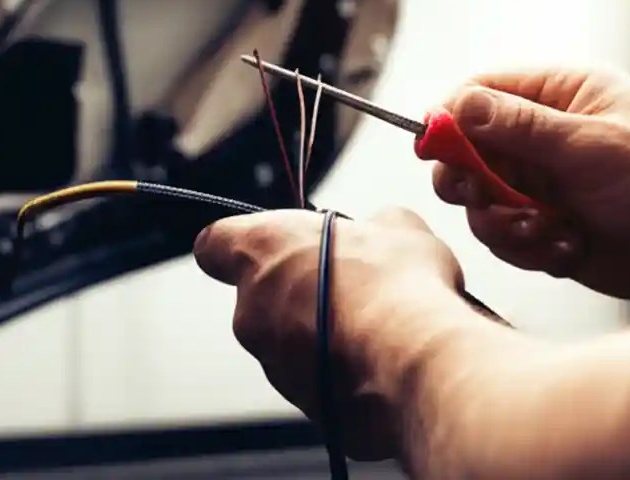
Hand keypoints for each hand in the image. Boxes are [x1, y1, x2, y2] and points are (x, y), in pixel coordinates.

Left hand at [193, 207, 468, 460]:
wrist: (414, 365)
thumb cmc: (395, 287)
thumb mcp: (397, 227)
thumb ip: (370, 224)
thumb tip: (379, 231)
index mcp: (261, 252)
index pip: (215, 245)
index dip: (245, 243)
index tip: (276, 242)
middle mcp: (252, 310)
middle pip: (262, 297)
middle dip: (303, 292)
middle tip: (354, 286)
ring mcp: (273, 364)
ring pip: (289, 343)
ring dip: (324, 334)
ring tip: (379, 327)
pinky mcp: (304, 406)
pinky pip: (317, 380)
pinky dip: (343, 371)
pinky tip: (384, 360)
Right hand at [432, 67, 629, 303]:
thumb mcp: (592, 146)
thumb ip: (521, 128)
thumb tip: (459, 106)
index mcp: (561, 95)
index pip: (482, 93)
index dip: (450, 119)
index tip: (432, 147)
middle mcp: (545, 137)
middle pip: (468, 150)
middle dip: (468, 178)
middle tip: (477, 194)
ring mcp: (544, 184)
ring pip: (481, 201)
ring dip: (504, 222)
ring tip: (546, 230)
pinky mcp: (547, 227)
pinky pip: (507, 238)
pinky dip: (529, 248)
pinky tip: (568, 247)